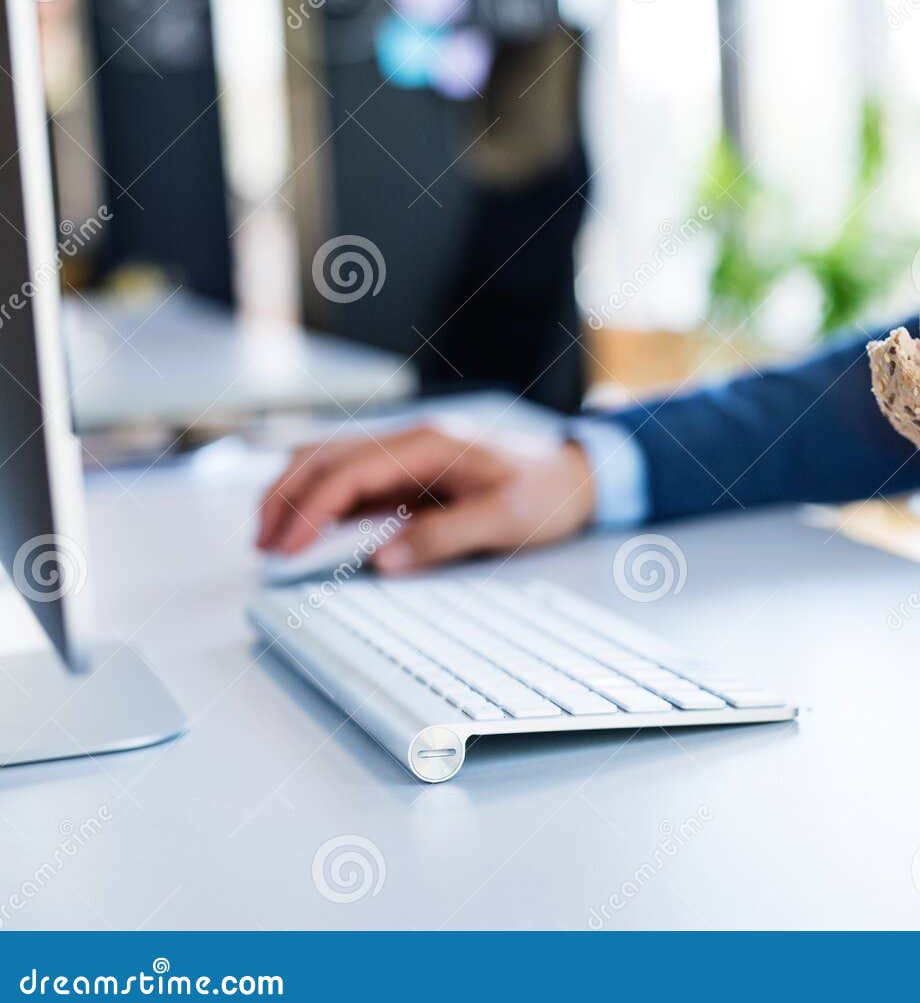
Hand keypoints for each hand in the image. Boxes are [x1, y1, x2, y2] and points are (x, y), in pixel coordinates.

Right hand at [255, 427, 596, 572]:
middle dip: (284, 500)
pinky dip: (319, 502)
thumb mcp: (505, 519)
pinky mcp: (408, 473)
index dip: (311, 511)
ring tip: (271, 541)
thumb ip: (444, 537)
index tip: (287, 550)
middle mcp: (409, 442)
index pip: (349, 472)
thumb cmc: (546, 492)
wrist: (575, 474)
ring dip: (293, 497)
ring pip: (328, 464)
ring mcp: (405, 455)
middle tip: (262, 548)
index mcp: (429, 445)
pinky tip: (306, 533)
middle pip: (323, 458)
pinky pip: (350, 482)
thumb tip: (383, 561)